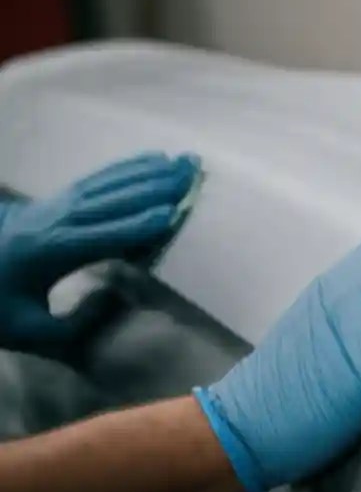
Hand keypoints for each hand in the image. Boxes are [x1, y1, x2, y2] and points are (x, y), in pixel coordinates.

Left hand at [0, 152, 199, 360]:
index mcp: (50, 253)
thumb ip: (80, 321)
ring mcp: (55, 205)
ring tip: (185, 161)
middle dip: (156, 187)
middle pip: (113, 201)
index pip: (103, 236)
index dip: (139, 225)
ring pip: (109, 184)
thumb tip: (122, 295)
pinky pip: (96, 178)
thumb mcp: (33, 333)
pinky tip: (152, 158)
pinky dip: (127, 166)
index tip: (175, 214)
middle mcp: (55, 221)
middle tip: (194, 174)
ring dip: (149, 171)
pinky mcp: (56, 198)